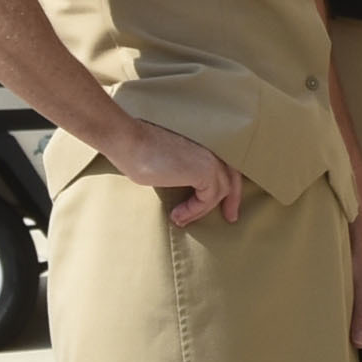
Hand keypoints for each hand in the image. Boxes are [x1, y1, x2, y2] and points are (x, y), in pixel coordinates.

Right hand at [105, 120, 247, 229]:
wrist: (129, 141)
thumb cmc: (139, 151)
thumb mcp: (168, 163)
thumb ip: (184, 172)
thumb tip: (186, 190)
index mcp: (204, 142)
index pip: (226, 164)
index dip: (229, 183)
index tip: (226, 202)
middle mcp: (211, 147)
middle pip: (232, 177)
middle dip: (232, 199)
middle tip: (230, 217)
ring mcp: (210, 158)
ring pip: (220, 191)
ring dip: (202, 210)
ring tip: (182, 220)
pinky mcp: (204, 170)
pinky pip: (208, 198)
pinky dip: (194, 210)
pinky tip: (177, 215)